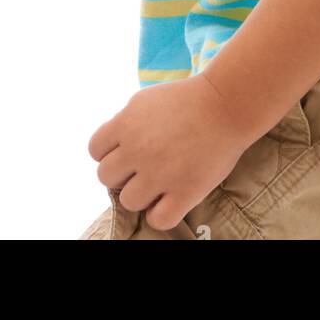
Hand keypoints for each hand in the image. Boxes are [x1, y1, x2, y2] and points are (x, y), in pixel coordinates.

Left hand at [87, 74, 253, 230]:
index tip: (126, 152)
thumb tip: (112, 146)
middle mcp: (137, 150)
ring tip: (158, 185)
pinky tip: (170, 200)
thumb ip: (124, 123)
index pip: (95, 150)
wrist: (224, 105)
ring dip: (141, 195)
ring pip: (128, 201)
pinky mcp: (184, 192)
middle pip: (106, 177)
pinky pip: (158, 220)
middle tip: (142, 169)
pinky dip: (160, 214)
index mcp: (125, 124)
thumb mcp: (144, 101)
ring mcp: (160, 174)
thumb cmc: (185, 100)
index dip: (109, 153)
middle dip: (122, 174)